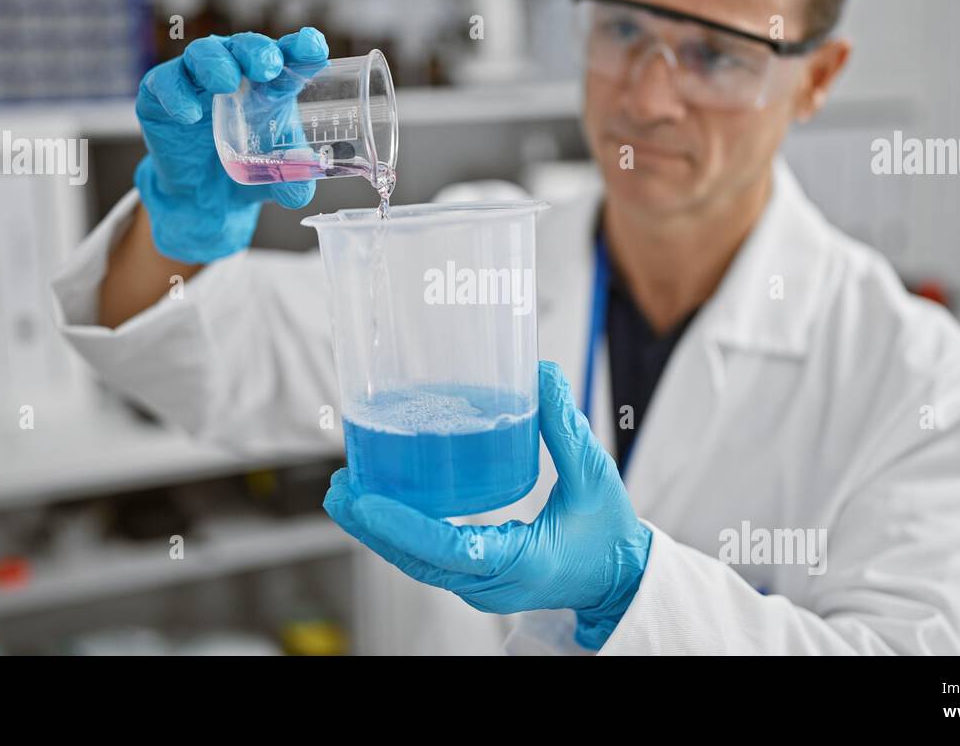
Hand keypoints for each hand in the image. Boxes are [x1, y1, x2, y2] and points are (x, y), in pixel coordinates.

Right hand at [134, 27, 328, 262]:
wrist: (202, 195)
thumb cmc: (245, 168)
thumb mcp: (273, 178)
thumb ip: (292, 182)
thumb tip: (301, 186)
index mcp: (269, 84)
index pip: (288, 56)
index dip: (301, 48)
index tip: (314, 47)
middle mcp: (234, 72)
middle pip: (246, 46)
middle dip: (257, 51)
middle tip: (268, 65)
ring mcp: (195, 80)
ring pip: (203, 54)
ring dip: (216, 63)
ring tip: (226, 82)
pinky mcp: (161, 94)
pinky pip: (165, 82)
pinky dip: (177, 94)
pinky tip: (189, 114)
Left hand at [324, 361, 652, 649]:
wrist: (621, 580)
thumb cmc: (610, 536)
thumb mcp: (595, 479)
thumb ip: (567, 429)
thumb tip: (541, 374)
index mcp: (519, 563)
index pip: (448, 548)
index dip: (403, 525)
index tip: (365, 501)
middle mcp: (491, 583)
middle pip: (417, 558)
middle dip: (372, 525)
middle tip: (339, 487)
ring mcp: (480, 585)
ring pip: (417, 561)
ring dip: (378, 529)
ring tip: (345, 493)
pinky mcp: (477, 578)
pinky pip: (429, 558)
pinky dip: (400, 533)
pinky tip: (379, 505)